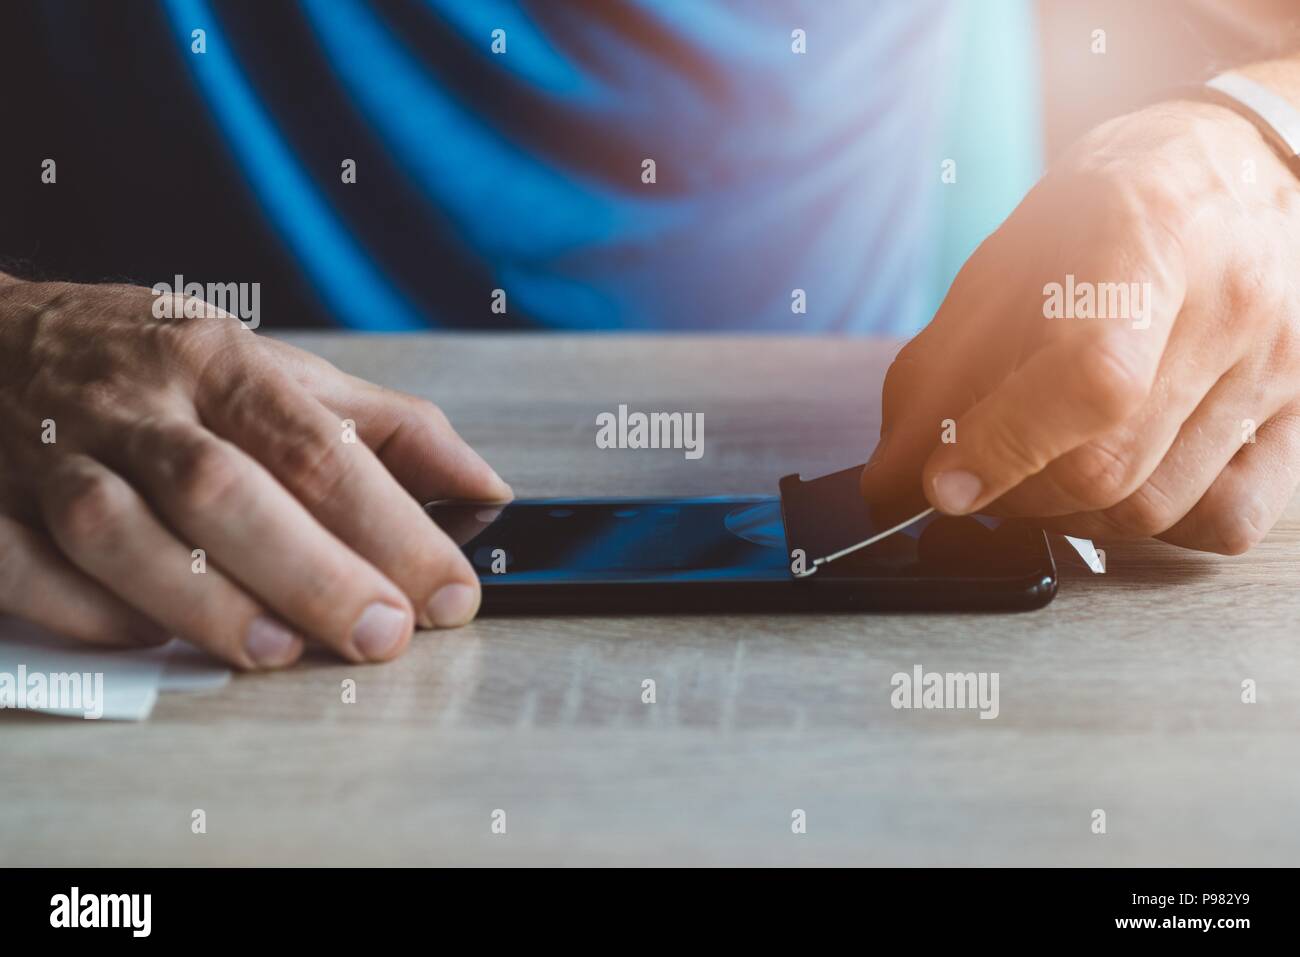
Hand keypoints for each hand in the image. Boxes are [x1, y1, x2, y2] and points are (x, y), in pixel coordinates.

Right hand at [0, 280, 509, 668]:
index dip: (390, 525)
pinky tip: (156, 640)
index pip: (317, 446)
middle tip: (383, 634)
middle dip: (312, 572)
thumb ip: (387, 427)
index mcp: (218, 360)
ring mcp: (53, 456)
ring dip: (205, 602)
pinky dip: (92, 613)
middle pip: (224, 491)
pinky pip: (29, 568)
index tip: (448, 589)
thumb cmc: (159, 364)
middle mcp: (136, 404)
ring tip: (283, 652)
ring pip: (120, 533)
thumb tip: (486, 487)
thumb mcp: (278, 368)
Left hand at [861, 100, 1299, 553]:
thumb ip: (942, 367)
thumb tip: (891, 478)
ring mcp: (1275, 369)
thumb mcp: (1006, 258)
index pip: (1090, 378)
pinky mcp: (1299, 417)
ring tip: (1040, 467)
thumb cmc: (1110, 210)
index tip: (941, 484)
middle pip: (1107, 464)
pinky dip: (1152, 527)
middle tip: (974, 472)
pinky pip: (1224, 522)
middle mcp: (1230, 306)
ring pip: (1153, 507)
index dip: (1004, 446)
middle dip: (1010, 491)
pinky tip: (1119, 482)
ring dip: (1067, 514)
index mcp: (1147, 239)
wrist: (1237, 171)